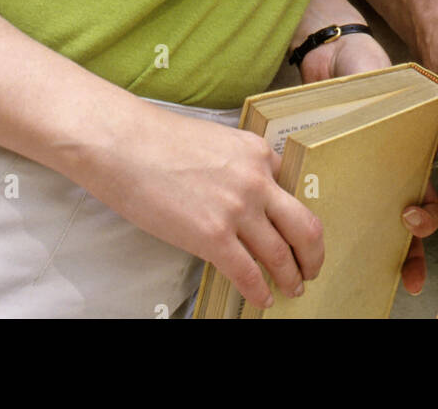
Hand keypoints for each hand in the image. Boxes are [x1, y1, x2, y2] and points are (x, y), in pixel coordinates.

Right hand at [81, 107, 323, 309]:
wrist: (124, 144)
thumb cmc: (158, 140)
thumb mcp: (216, 142)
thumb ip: (238, 167)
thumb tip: (245, 198)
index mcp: (257, 152)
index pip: (294, 190)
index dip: (298, 217)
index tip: (299, 234)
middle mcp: (256, 180)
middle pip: (305, 226)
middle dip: (312, 254)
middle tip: (311, 268)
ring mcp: (237, 209)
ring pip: (282, 254)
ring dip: (291, 277)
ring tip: (291, 288)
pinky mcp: (213, 236)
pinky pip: (248, 273)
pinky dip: (259, 291)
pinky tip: (261, 298)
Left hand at [299, 29, 437, 293]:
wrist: (329, 54)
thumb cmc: (364, 65)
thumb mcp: (384, 80)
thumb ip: (388, 100)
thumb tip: (385, 119)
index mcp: (412, 150)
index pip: (430, 189)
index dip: (430, 211)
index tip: (415, 219)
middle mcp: (391, 168)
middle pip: (411, 217)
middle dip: (414, 248)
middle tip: (407, 263)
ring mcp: (364, 174)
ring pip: (379, 222)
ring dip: (387, 252)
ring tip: (390, 276)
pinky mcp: (335, 173)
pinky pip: (342, 205)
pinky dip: (339, 227)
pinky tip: (332, 244)